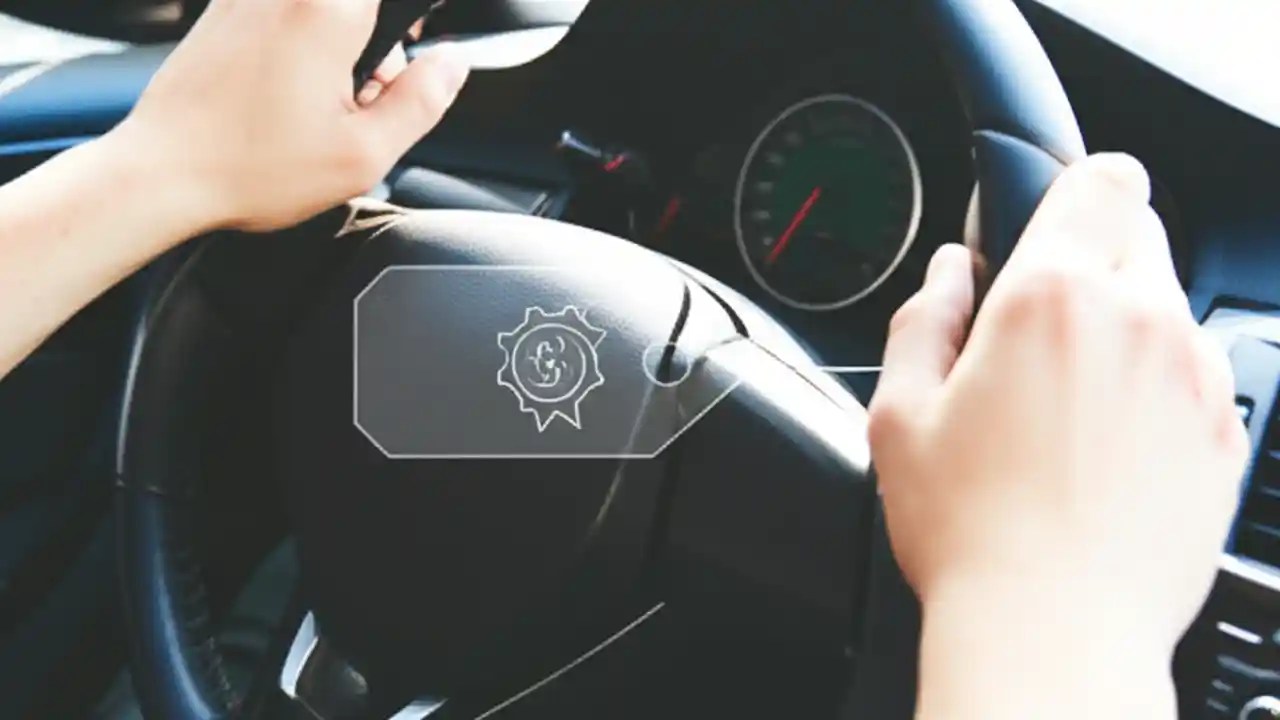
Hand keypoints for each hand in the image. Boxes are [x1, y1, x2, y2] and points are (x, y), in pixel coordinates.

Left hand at [115, 0, 468, 233]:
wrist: (162, 174)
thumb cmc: (251, 168)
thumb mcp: (363, 153)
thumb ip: (423, 100)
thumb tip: (453, 64)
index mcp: (328, 11)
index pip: (395, 2)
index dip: (411, 25)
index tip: (400, 68)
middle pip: (361, 9)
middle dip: (376, 46)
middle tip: (362, 99)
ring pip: (325, 12)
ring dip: (338, 48)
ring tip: (319, 106)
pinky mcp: (222, 12)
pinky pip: (287, 16)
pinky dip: (301, 49)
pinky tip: (286, 98)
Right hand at [869, 154, 1246, 717]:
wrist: (1055, 630)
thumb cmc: (971, 531)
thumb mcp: (900, 415)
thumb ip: (922, 317)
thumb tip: (950, 271)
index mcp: (1051, 299)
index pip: (1101, 177)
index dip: (1069, 190)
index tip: (1044, 228)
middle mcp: (1140, 322)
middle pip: (1139, 234)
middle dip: (1090, 262)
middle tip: (1036, 337)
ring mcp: (1195, 380)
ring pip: (1168, 308)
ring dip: (1125, 332)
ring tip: (1068, 413)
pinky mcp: (1225, 436)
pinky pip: (1196, 378)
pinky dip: (1157, 393)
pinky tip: (1105, 453)